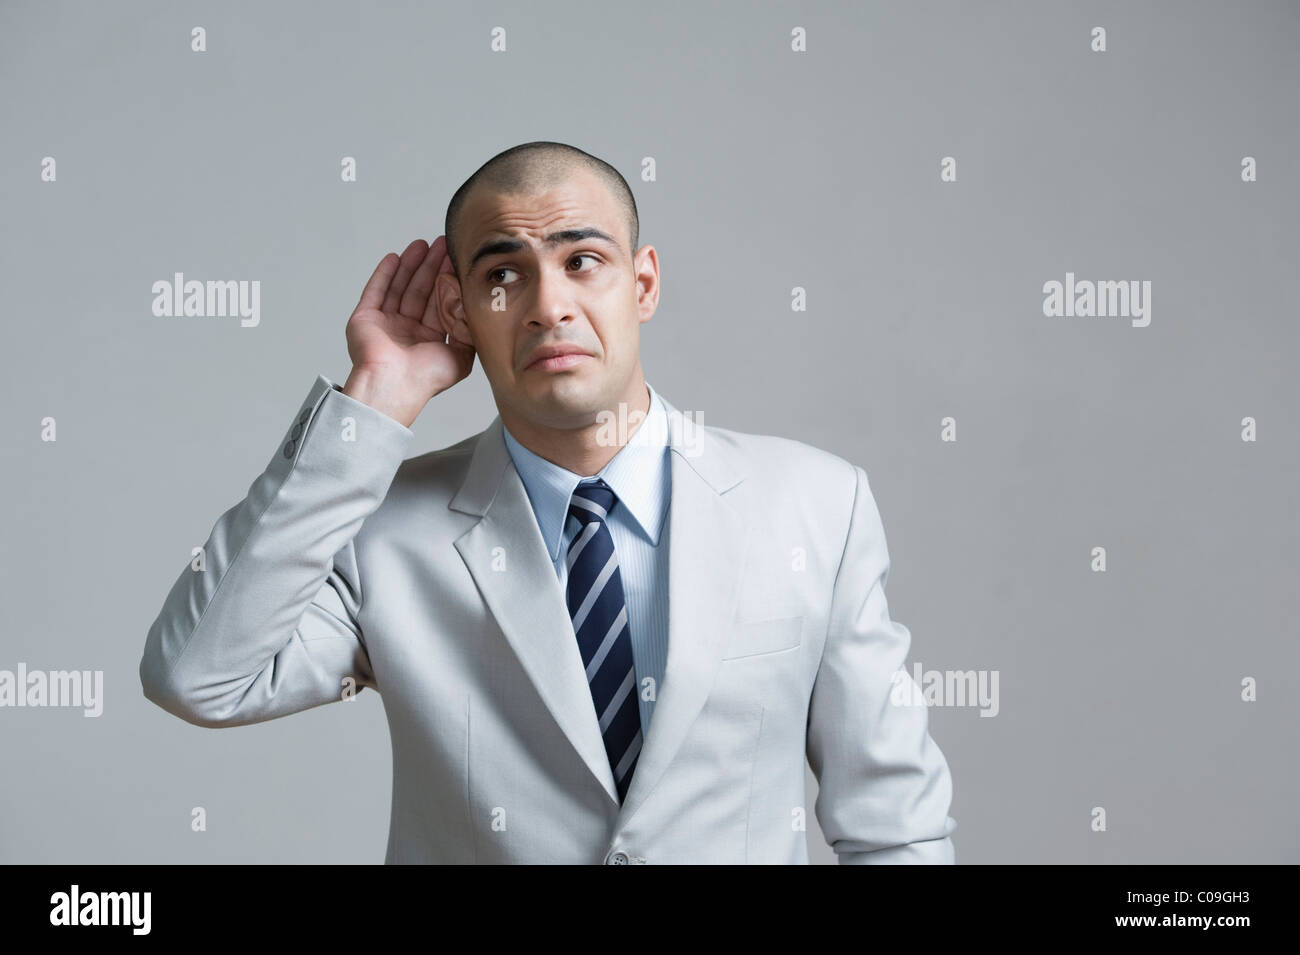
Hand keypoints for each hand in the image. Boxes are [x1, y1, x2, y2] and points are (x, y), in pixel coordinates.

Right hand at [341, 237, 474, 427]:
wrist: (395, 384)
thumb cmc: (427, 378)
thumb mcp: (461, 357)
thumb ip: (469, 334)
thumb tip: (476, 315)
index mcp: (428, 340)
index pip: (439, 303)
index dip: (447, 281)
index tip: (456, 260)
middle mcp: (407, 331)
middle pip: (420, 291)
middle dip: (431, 267)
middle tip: (442, 244)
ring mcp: (385, 324)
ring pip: (400, 287)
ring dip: (410, 265)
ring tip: (422, 244)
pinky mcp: (365, 318)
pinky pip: (375, 291)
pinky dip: (384, 274)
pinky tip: (395, 257)